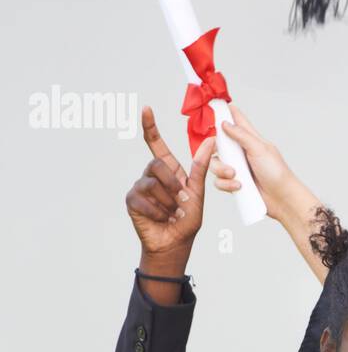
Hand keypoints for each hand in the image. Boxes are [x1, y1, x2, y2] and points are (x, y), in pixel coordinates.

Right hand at [126, 111, 213, 258]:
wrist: (176, 243)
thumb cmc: (187, 220)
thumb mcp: (198, 192)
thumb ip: (201, 166)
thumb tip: (211, 140)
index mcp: (169, 170)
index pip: (157, 144)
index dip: (151, 126)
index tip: (146, 108)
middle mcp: (152, 175)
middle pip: (157, 164)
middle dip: (173, 184)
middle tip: (181, 201)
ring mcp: (140, 187)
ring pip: (151, 183)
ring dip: (167, 202)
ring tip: (171, 213)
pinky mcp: (132, 200)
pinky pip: (143, 199)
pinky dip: (157, 212)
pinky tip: (160, 219)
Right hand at [210, 105, 294, 219]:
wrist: (282, 199)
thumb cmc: (277, 172)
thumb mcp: (260, 149)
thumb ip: (241, 135)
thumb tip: (225, 123)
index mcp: (250, 139)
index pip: (236, 119)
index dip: (224, 112)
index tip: (211, 106)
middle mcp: (241, 151)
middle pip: (218, 144)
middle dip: (215, 150)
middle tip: (218, 152)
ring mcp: (237, 167)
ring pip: (216, 164)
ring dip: (222, 170)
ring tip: (235, 175)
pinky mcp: (234, 182)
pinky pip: (219, 181)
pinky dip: (226, 184)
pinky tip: (239, 186)